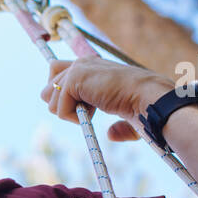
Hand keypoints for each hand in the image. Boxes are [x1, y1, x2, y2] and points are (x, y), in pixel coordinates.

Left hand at [39, 57, 174, 142]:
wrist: (149, 99)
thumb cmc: (143, 108)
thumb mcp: (126, 113)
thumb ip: (118, 124)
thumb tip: (110, 135)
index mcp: (91, 66)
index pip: (55, 72)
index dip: (60, 93)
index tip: (79, 106)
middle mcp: (82, 63)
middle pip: (48, 89)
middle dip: (63, 106)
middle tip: (89, 109)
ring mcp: (77, 68)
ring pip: (51, 100)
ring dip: (71, 113)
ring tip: (95, 108)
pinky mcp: (74, 78)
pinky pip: (59, 108)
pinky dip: (74, 117)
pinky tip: (93, 111)